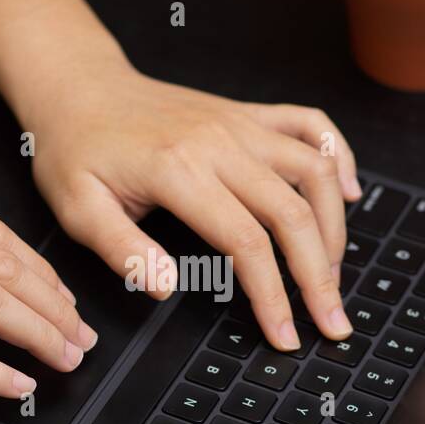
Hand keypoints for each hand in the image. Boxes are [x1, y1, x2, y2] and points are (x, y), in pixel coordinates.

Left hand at [27, 65, 361, 351]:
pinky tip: (349, 193)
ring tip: (332, 273)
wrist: (78, 87)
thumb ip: (122, 249)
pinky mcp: (247, 114)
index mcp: (179, 171)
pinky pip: (310, 125)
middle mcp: (220, 142)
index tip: (285, 335)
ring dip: (335, 225)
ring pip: (313, 170)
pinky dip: (339, 156)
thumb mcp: (77, 207)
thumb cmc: (75, 149)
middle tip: (332, 322)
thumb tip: (168, 288)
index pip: (246, 242)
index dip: (272, 295)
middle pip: (293, 212)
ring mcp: (239, 124)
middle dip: (319, 275)